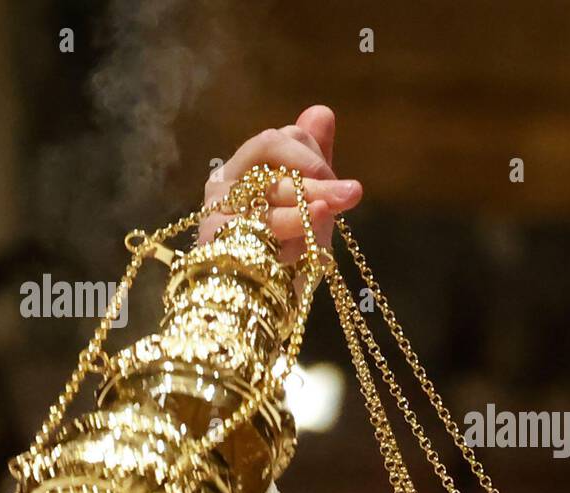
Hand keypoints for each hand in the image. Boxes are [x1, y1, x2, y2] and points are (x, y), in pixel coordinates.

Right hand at [198, 104, 363, 261]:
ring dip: (312, 193)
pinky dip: (296, 219)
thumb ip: (313, 161)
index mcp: (246, 167)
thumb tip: (323, 111)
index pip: (279, 137)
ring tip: (345, 199)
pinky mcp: (218, 236)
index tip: (339, 180)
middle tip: (351, 191)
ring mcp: (219, 206)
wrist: (264, 305)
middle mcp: (227, 180)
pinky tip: (320, 215)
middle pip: (270, 146)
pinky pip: (263, 220)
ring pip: (268, 182)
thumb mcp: (308, 205)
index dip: (312, 151)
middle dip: (314, 166)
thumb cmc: (284, 253)